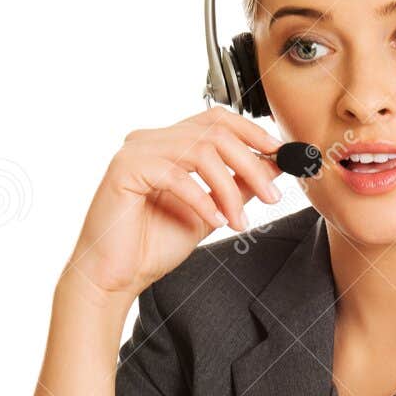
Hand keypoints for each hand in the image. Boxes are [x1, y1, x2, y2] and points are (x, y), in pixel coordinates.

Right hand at [68, 106, 285, 303]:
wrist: (115, 275)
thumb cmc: (152, 245)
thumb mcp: (212, 211)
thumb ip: (238, 186)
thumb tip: (275, 165)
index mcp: (169, 144)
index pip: (216, 119)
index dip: (252, 131)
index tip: (281, 154)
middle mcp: (151, 140)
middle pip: (214, 131)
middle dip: (251, 164)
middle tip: (273, 196)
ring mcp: (136, 151)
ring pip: (200, 150)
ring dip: (229, 188)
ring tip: (238, 221)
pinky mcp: (124, 170)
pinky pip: (176, 175)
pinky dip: (203, 200)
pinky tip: (214, 221)